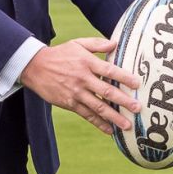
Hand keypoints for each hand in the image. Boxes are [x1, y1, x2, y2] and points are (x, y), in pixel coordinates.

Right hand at [20, 37, 140, 137]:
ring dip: (114, 117)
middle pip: (107, 91)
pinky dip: (98, 123)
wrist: (35, 67)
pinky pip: (87, 115)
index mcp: (87, 62)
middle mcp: (83, 78)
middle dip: (124, 101)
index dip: (124, 77)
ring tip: (127, 125)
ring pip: (98, 107)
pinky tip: (109, 129)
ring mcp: (76, 93)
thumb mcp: (77, 44)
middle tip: (138, 108)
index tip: (137, 84)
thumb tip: (115, 44)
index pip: (109, 71)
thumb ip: (97, 44)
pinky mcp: (69, 103)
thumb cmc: (60, 54)